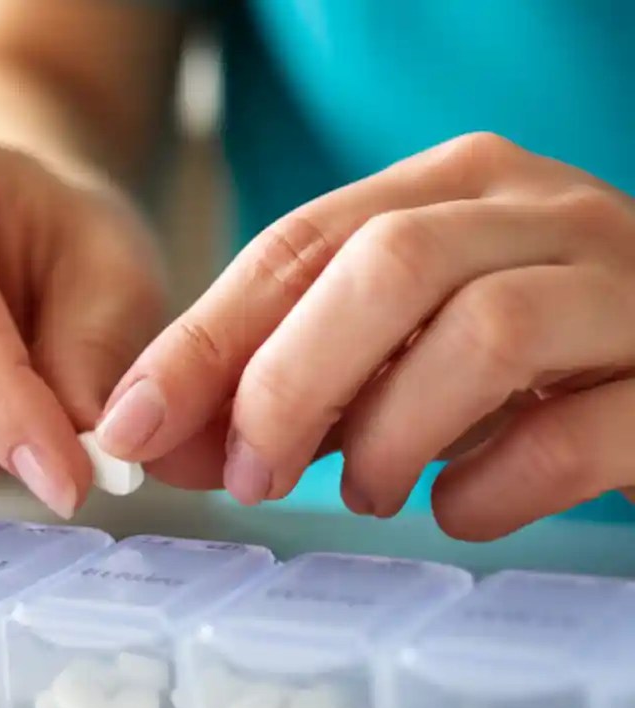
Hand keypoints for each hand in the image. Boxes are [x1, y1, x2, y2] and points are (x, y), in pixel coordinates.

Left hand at [96, 132, 634, 539]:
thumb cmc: (524, 351)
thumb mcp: (398, 342)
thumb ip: (290, 376)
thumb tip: (158, 437)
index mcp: (456, 187)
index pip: (300, 242)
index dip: (204, 338)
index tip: (134, 423)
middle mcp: (543, 213)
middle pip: (387, 265)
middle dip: (289, 382)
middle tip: (249, 478)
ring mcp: (623, 289)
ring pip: (485, 333)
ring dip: (389, 435)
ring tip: (362, 493)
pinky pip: (575, 434)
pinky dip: (491, 488)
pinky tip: (458, 508)